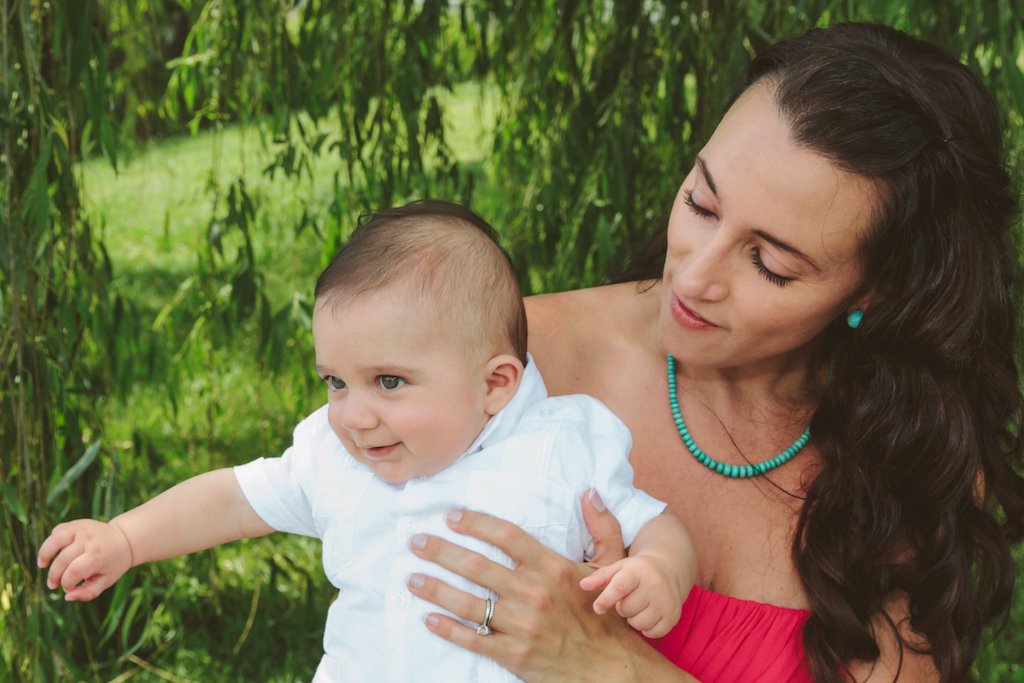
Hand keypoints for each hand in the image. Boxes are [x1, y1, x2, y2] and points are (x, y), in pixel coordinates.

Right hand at [37, 519, 133, 600]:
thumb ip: (87, 593)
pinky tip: (54, 552)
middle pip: (62, 560)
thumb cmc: (113, 564)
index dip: (66, 583)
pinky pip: (58, 530)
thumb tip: (67, 597)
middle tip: (53, 585)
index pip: (73, 571)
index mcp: (97, 556)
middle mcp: (89, 540)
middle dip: (54, 576)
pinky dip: (51, 542)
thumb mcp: (106, 581)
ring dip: (44, 554)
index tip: (68, 589)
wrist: (125, 539)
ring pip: (55, 540)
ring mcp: (82, 529)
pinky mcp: (76, 523)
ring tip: (42, 565)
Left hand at [404, 491, 685, 680]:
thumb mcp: (614, 567)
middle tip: (416, 541)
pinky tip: (429, 619)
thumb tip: (591, 491)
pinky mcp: (514, 654)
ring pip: (469, 603)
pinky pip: (473, 639)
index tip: (452, 516)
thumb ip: (603, 527)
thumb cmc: (608, 615)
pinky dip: (448, 629)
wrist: (612, 667)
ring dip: (435, 588)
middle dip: (441, 551)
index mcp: (553, 567)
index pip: (507, 536)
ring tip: (411, 578)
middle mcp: (534, 593)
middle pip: (477, 566)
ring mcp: (522, 625)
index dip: (476, 523)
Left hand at [579, 555, 682, 637]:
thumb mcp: (619, 568)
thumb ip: (600, 577)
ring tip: (638, 606)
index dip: (606, 599)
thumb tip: (582, 585)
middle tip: (628, 598)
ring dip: (633, 618)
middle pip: (627, 609)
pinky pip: (652, 633)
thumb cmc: (637, 571)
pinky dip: (646, 628)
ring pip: (639, 623)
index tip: (597, 608)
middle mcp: (654, 585)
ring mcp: (666, 602)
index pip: (620, 587)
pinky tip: (648, 614)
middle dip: (622, 607)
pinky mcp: (673, 616)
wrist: (668, 569)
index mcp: (638, 571)